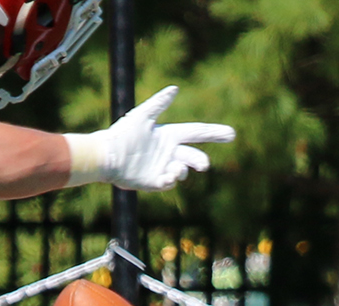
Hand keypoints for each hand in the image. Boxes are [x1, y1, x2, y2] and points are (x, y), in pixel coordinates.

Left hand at [66, 87, 233, 191]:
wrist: (106, 155)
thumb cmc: (122, 133)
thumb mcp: (142, 116)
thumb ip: (159, 103)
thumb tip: (175, 88)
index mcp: (169, 135)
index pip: (196, 133)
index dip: (214, 133)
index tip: (232, 134)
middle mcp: (168, 152)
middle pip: (193, 156)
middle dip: (200, 161)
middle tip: (204, 165)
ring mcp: (162, 168)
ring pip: (182, 171)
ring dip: (182, 170)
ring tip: (174, 170)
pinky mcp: (154, 182)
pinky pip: (169, 183)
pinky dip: (171, 181)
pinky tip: (166, 177)